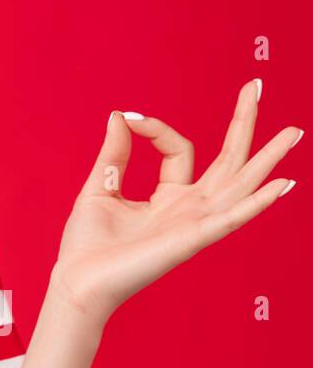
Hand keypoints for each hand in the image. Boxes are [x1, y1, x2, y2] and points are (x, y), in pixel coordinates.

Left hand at [51, 79, 299, 328]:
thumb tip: (120, 116)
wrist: (77, 281)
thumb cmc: (87, 244)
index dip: (156, 128)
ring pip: (239, 184)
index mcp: (168, 198)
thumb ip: (116, 154)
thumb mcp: (100, 187)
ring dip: (268, 159)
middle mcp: (189, 209)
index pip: (179, 149)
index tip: (128, 119)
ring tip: (294, 131)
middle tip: (257, 86)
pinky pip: (231, 218)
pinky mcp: (191, 239)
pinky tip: (282, 185)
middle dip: (243, 124)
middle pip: (228, 161)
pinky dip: (258, 201)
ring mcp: (194, 224)